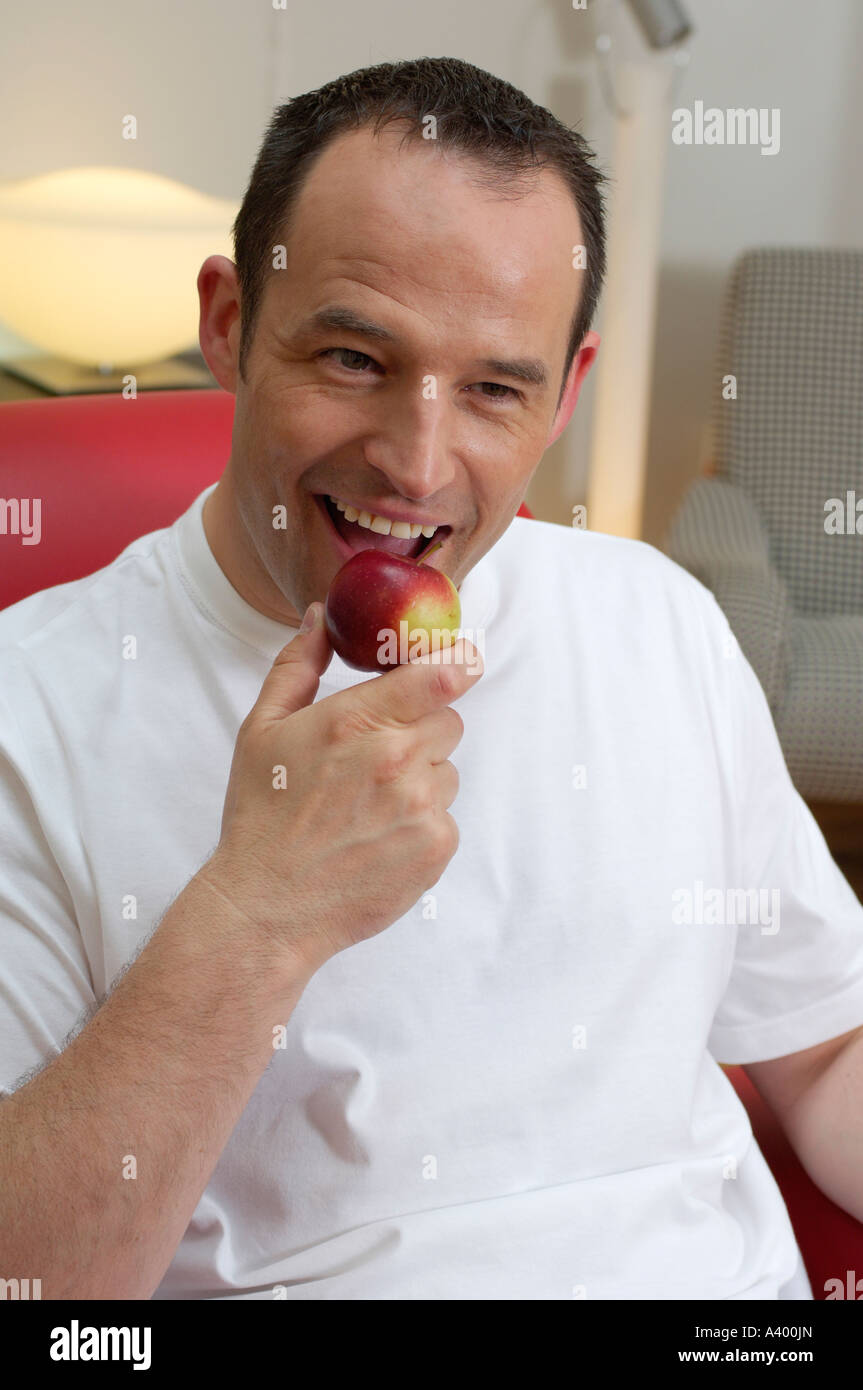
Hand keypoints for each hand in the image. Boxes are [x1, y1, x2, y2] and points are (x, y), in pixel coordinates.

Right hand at [204, 603, 482, 971]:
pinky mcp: (436, 846)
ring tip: (368, 806)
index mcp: (357, 720)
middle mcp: (397, 758)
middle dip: (420, 730)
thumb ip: (298, 665)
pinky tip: (377, 838)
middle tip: (375, 758)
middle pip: (448, 721)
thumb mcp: (262, 728)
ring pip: (448, 770)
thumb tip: (320, 616)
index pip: (441, 674)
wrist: (268, 905)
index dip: (460, 662)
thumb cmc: (261, 814)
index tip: (464, 661)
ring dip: (421, 779)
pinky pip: (447, 816)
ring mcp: (422, 805)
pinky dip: (421, 823)